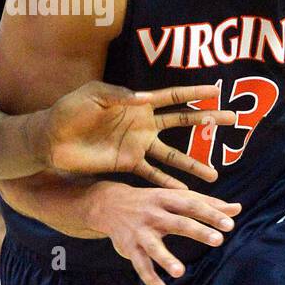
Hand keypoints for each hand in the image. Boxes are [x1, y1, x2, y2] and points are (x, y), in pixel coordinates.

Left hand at [35, 82, 237, 186]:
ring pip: (173, 155)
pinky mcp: (128, 163)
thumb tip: (145, 98)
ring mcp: (138, 145)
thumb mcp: (92, 95)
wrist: (51, 138)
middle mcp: (143, 123)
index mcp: (137, 102)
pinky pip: (152, 175)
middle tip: (233, 121)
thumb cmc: (68, 110)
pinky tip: (184, 194)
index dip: (195, 92)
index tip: (218, 90)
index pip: (172, 96)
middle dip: (208, 120)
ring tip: (213, 177)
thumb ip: (118, 95)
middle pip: (183, 121)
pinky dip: (167, 184)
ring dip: (193, 165)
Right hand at [85, 180, 240, 284]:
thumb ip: (206, 204)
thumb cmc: (152, 201)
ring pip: (154, 247)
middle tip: (218, 240)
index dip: (211, 213)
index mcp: (168, 199)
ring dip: (166, 259)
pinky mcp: (130, 248)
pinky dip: (151, 280)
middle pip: (178, 222)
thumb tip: (237, 208)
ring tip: (180, 272)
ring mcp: (141, 232)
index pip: (193, 205)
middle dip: (197, 231)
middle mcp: (154, 214)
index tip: (230, 223)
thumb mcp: (175, 197)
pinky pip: (140, 265)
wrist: (109, 203)